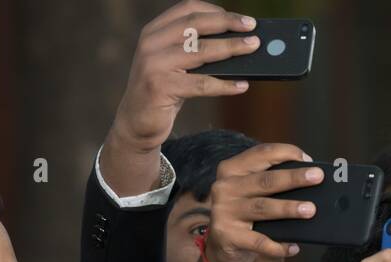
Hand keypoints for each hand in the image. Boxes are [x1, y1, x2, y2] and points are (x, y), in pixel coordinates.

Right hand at [107, 2, 255, 158]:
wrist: (137, 121)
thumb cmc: (164, 91)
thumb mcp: (175, 65)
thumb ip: (195, 51)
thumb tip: (237, 45)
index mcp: (154, 31)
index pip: (187, 9)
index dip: (216, 11)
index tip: (240, 19)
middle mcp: (151, 42)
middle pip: (196, 25)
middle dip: (227, 24)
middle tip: (252, 28)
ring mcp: (153, 63)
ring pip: (201, 51)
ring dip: (231, 48)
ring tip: (252, 48)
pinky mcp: (160, 87)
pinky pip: (201, 84)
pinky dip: (224, 85)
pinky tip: (242, 86)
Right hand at [204, 143, 320, 261]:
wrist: (221, 246)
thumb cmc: (244, 214)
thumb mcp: (252, 192)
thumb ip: (271, 183)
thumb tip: (308, 179)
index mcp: (232, 169)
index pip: (261, 154)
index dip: (286, 152)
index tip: (308, 159)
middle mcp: (226, 187)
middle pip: (265, 180)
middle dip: (293, 178)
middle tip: (317, 177)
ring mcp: (225, 211)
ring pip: (263, 208)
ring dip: (288, 208)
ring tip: (310, 210)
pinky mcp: (228, 236)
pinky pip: (259, 242)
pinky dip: (278, 246)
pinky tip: (293, 247)